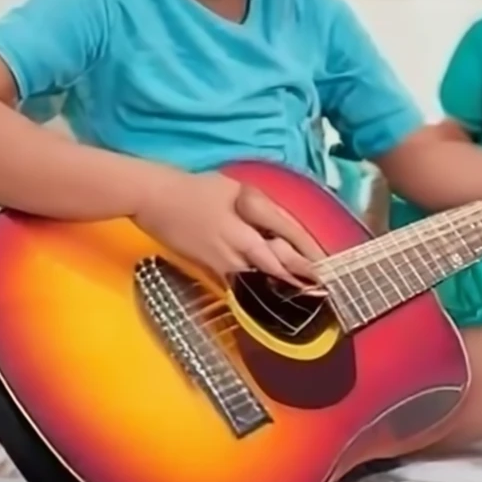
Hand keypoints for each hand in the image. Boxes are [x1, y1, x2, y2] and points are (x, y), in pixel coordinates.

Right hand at [133, 169, 324, 285]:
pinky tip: (267, 292)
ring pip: (260, 274)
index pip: (288, 231)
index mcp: (249, 212)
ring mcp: (225, 257)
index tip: (326, 261)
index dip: (308, 248)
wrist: (155, 199)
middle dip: (301, 273)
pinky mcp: (211, 267)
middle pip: (278, 260)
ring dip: (281, 283)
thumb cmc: (194, 188)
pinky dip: (257, 285)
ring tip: (304, 293)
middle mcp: (241, 239)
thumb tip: (276, 222)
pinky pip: (240, 279)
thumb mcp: (232, 188)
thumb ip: (257, 206)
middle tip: (322, 286)